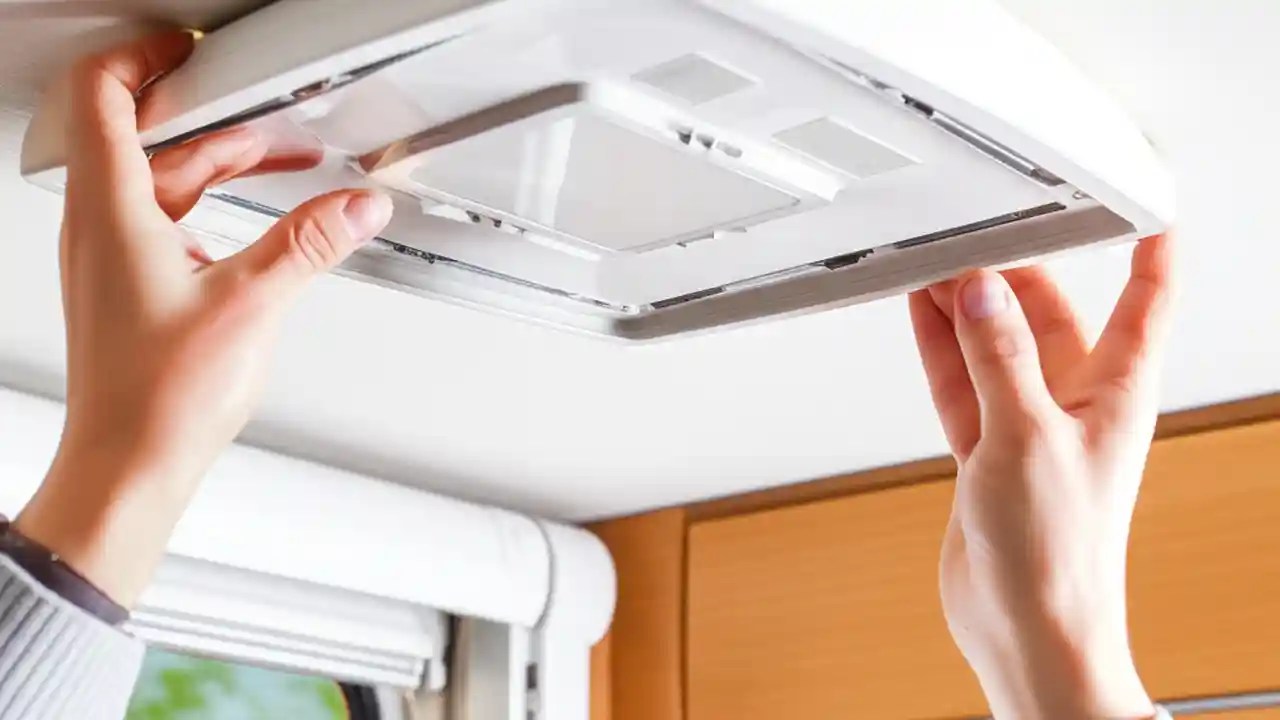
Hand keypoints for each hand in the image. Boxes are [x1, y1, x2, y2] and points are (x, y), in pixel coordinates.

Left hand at [15, 32, 393, 605]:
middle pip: (146, 134)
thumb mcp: (251, 303)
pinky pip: (170, 217)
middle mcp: (101, 226)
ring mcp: (114, 256)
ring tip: (284, 158)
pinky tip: (262, 219)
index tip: (193, 51)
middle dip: (212, 113)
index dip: (143, 57)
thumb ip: (310, 243)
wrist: (130, 464)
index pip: (102, 95)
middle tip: (269, 108)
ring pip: (164, 178)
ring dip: (222, 161)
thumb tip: (356, 206)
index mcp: (112, 212)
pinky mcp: (133, 285)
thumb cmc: (157, 398)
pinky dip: (216, 202)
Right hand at [909, 236, 1174, 718]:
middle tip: (973, 233)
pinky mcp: (986, 451)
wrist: (1026, 624)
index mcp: (1116, 391)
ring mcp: (1027, 424)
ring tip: (933, 262)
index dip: (1147, 247)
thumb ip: (999, 359)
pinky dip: (941, 349)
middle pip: (1049, 312)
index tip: (1139, 200)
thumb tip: (979, 292)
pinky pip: (962, 382)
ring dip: (966, 306)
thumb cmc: (1061, 551)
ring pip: (994, 343)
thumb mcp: (1027, 436)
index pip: (1146, 299)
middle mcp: (1075, 401)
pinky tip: (923, 315)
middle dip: (1014, 271)